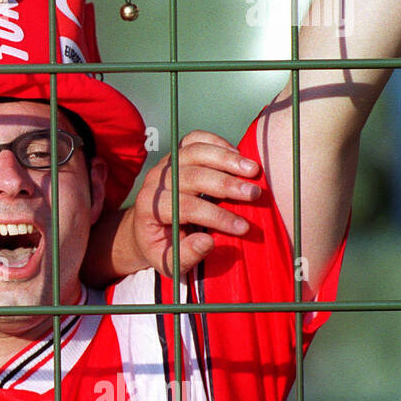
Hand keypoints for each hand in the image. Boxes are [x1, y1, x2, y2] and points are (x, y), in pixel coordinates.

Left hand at [130, 131, 261, 277]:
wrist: (145, 225)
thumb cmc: (161, 246)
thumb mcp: (167, 261)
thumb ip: (186, 255)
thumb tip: (207, 242)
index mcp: (149, 208)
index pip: (184, 207)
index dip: (216, 216)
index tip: (243, 227)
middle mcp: (154, 181)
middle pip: (192, 175)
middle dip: (226, 185)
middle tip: (254, 195)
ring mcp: (166, 164)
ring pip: (195, 152)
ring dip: (227, 159)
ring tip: (254, 170)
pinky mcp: (176, 154)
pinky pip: (196, 139)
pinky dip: (218, 143)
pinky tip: (239, 155)